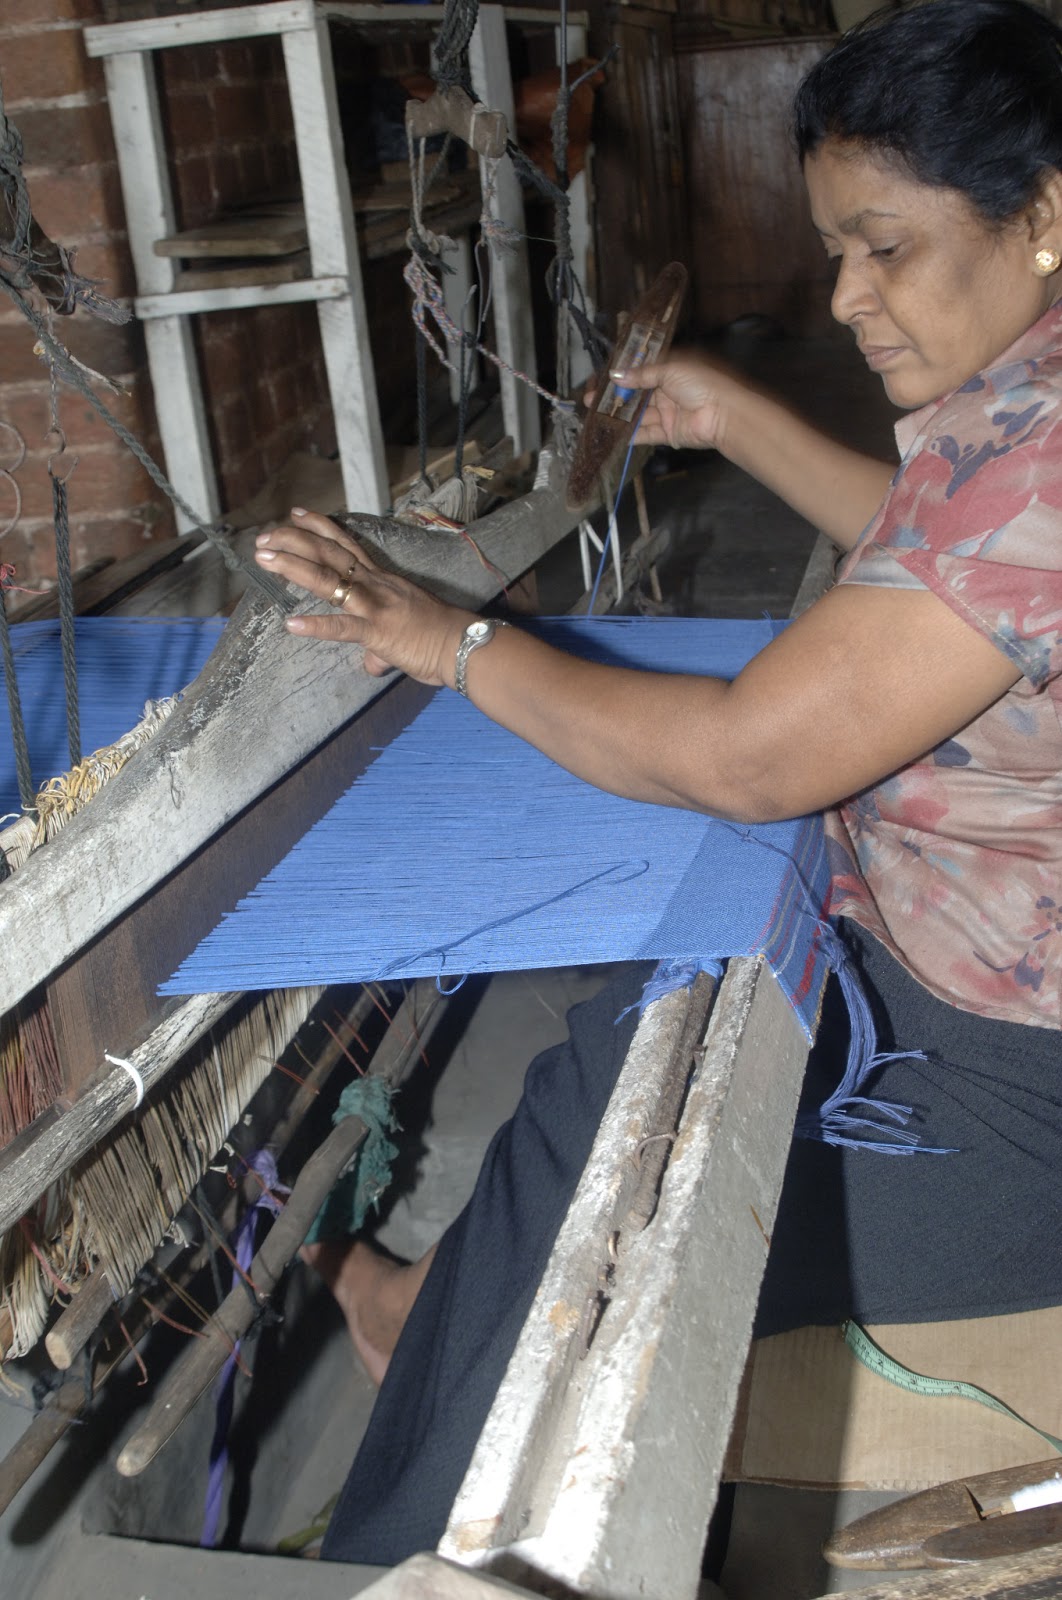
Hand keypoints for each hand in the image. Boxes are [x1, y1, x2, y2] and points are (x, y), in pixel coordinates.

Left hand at [255, 509, 472, 685]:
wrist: (461, 644)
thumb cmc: (438, 637)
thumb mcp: (404, 632)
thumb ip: (379, 645)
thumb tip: (372, 663)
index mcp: (381, 579)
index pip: (346, 545)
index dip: (319, 526)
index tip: (294, 514)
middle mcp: (374, 584)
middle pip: (329, 553)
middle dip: (293, 541)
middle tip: (263, 537)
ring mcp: (374, 606)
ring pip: (329, 580)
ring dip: (294, 567)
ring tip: (265, 559)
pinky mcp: (377, 631)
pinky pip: (342, 627)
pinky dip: (316, 625)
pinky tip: (291, 623)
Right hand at [587, 351, 744, 452]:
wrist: (723, 413)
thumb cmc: (701, 383)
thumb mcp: (670, 370)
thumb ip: (642, 375)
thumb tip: (616, 376)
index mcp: (670, 371)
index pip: (641, 371)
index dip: (622, 375)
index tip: (601, 378)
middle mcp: (667, 391)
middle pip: (637, 394)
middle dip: (615, 397)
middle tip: (590, 399)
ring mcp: (667, 413)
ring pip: (638, 414)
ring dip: (618, 415)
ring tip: (595, 414)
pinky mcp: (668, 433)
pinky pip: (646, 434)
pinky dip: (630, 434)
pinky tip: (612, 433)